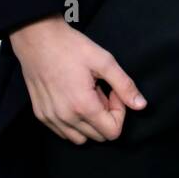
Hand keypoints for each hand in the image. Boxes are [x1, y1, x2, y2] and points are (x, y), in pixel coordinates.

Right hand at [10, 14, 146, 143]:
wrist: (37, 38)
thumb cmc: (71, 47)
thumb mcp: (104, 61)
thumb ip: (125, 85)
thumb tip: (141, 106)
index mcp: (83, 106)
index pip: (113, 132)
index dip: (120, 113)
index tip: (113, 92)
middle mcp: (65, 118)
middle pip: (98, 136)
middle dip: (106, 116)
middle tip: (101, 91)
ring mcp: (51, 118)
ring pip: (80, 138)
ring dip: (89, 122)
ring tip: (87, 96)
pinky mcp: (41, 115)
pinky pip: (63, 132)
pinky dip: (73, 123)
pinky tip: (73, 99)